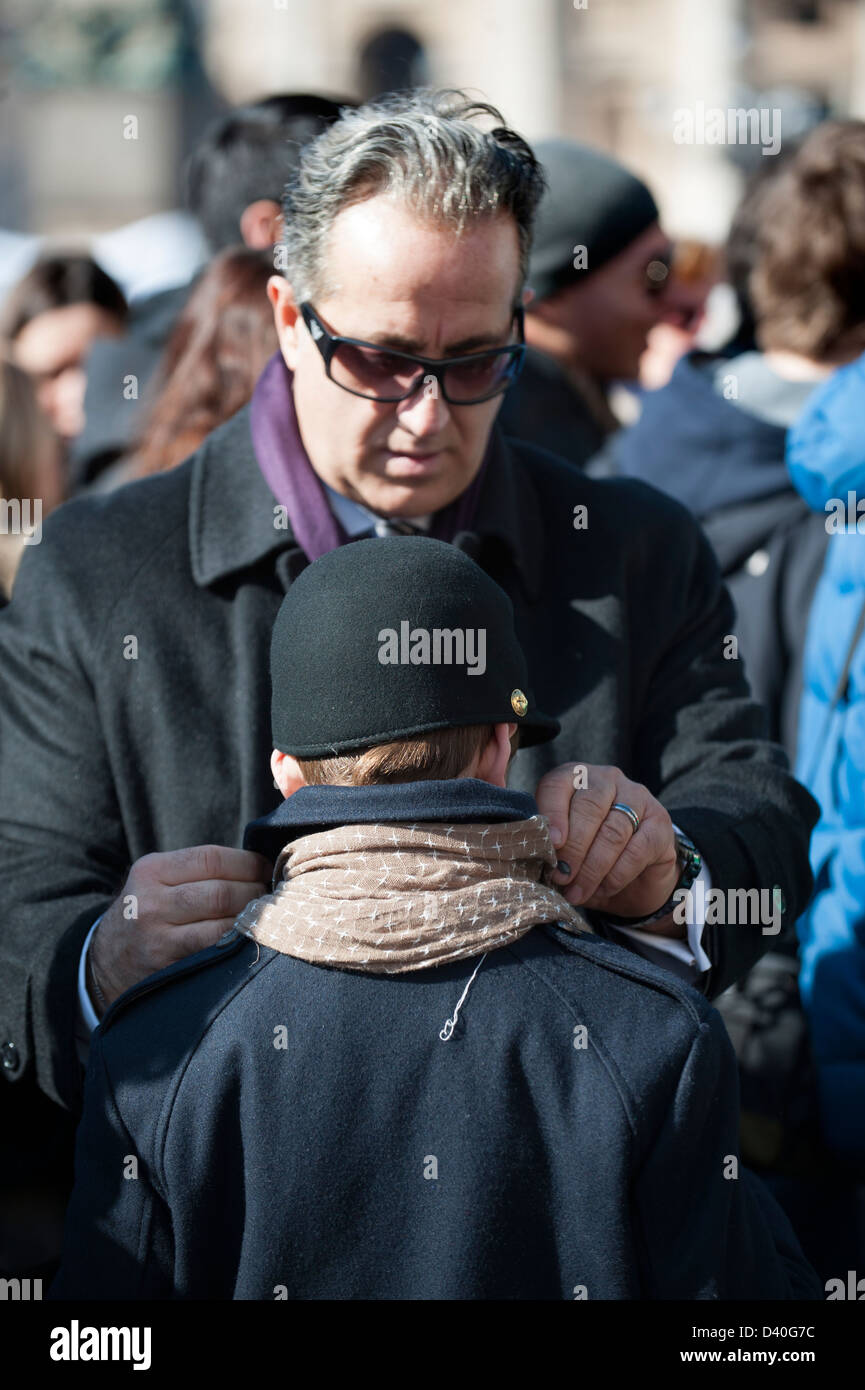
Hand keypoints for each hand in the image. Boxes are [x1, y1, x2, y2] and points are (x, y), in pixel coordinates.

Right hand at [88, 845, 270, 1014]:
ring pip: (222, 923)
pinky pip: (215, 950)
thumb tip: (258, 865)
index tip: (265, 868)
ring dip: (253, 920)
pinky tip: (249, 939)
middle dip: (255, 892)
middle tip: (272, 896)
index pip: (211, 858)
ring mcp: (157, 938)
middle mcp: (150, 902)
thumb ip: (197, 870)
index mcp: (151, 870)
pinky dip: (239, 942)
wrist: (104, 962)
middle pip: (221, 893)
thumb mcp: (156, 880)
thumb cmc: (147, 912)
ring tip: (265, 917)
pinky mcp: (167, 966)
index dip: (247, 863)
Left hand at [534, 763, 679, 921]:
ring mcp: (637, 797)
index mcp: (574, 777)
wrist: (633, 877)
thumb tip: (532, 861)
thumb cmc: (586, 856)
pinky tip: (604, 889)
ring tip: (577, 892)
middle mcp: (606, 779)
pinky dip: (617, 874)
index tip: (549, 845)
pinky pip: (637, 849)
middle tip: (561, 877)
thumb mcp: (561, 848)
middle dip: (573, 848)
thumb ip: (548, 845)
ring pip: (613, 831)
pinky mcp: (660, 822)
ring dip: (592, 868)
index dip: (552, 814)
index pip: (558, 785)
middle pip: (589, 807)